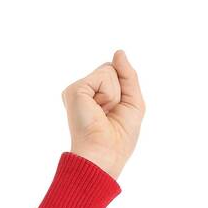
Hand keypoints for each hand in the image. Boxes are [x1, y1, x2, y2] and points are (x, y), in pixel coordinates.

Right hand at [61, 49, 144, 179]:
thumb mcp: (133, 103)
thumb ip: (128, 76)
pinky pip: (104, 76)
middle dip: (121, 92)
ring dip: (116, 95)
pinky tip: (99, 110)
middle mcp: (84, 92)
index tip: (117, 113)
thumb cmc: (120, 138)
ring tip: (104, 113)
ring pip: (109, 71)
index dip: (124, 92)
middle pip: (112, 70)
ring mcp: (78, 90)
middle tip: (111, 114)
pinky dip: (109, 94)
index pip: (116, 75)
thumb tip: (119, 52)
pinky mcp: (75, 89)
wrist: (105, 155)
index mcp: (95, 97)